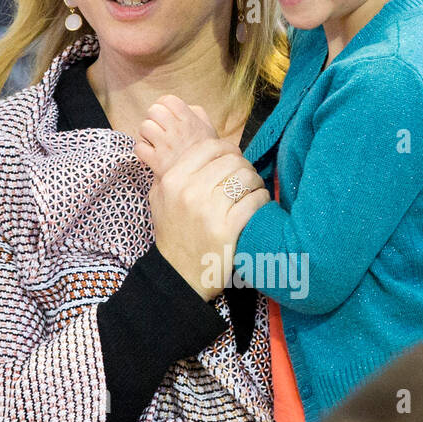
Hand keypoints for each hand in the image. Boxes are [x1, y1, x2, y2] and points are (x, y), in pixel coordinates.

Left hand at [134, 94, 218, 177]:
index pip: (167, 100)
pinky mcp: (157, 161)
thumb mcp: (209, 130)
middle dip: (153, 118)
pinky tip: (151, 154)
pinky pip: (139, 147)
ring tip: (155, 141)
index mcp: (190, 120)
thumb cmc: (206, 154)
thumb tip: (185, 107)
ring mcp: (166, 145)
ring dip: (146, 134)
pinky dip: (142, 150)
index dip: (163, 105)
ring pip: (144, 127)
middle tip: (160, 129)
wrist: (206, 180)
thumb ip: (197, 114)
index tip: (166, 115)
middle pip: (153, 110)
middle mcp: (177, 131)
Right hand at [148, 136, 268, 299]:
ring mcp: (209, 211)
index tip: (233, 160)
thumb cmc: (173, 233)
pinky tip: (258, 205)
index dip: (227, 149)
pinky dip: (262, 200)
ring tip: (253, 191)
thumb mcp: (160, 198)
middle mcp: (190, 192)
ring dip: (256, 183)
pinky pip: (255, 201)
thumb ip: (174, 170)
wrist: (179, 274)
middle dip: (244, 167)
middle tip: (246, 179)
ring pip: (246, 178)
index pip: (209, 146)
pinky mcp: (228, 229)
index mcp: (173, 179)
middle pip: (232, 160)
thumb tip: (203, 147)